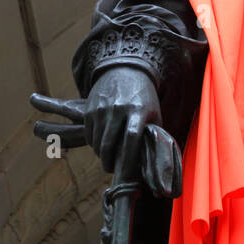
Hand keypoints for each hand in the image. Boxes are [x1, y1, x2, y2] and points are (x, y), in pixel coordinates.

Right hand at [30, 67, 181, 196]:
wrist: (126, 69)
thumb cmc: (144, 98)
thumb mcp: (154, 114)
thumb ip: (153, 136)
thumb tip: (154, 166)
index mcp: (139, 110)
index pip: (131, 138)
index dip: (128, 159)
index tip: (126, 174)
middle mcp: (119, 108)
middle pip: (109, 144)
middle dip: (109, 162)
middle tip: (112, 169)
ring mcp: (102, 107)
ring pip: (97, 142)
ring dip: (102, 155)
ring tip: (109, 157)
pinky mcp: (90, 107)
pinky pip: (89, 134)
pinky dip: (94, 144)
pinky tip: (102, 143)